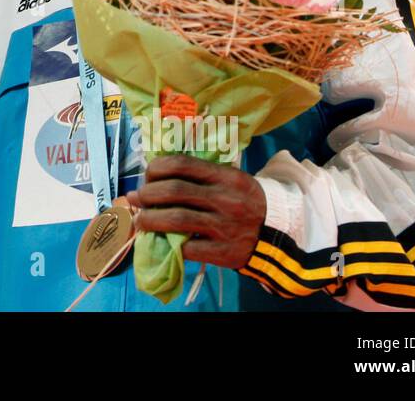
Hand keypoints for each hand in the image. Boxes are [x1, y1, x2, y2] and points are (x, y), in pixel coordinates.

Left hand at [125, 154, 264, 269]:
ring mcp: (225, 226)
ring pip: (176, 219)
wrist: (276, 231)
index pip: (182, 164)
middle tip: (138, 198)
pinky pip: (189, 248)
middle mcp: (225, 199)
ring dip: (150, 219)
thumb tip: (155, 176)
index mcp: (225, 177)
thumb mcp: (229, 180)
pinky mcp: (224, 252)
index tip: (147, 175)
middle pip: (174, 191)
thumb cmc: (244, 201)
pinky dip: (171, 244)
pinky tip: (162, 241)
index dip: (157, 168)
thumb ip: (198, 176)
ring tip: (140, 220)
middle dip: (148, 194)